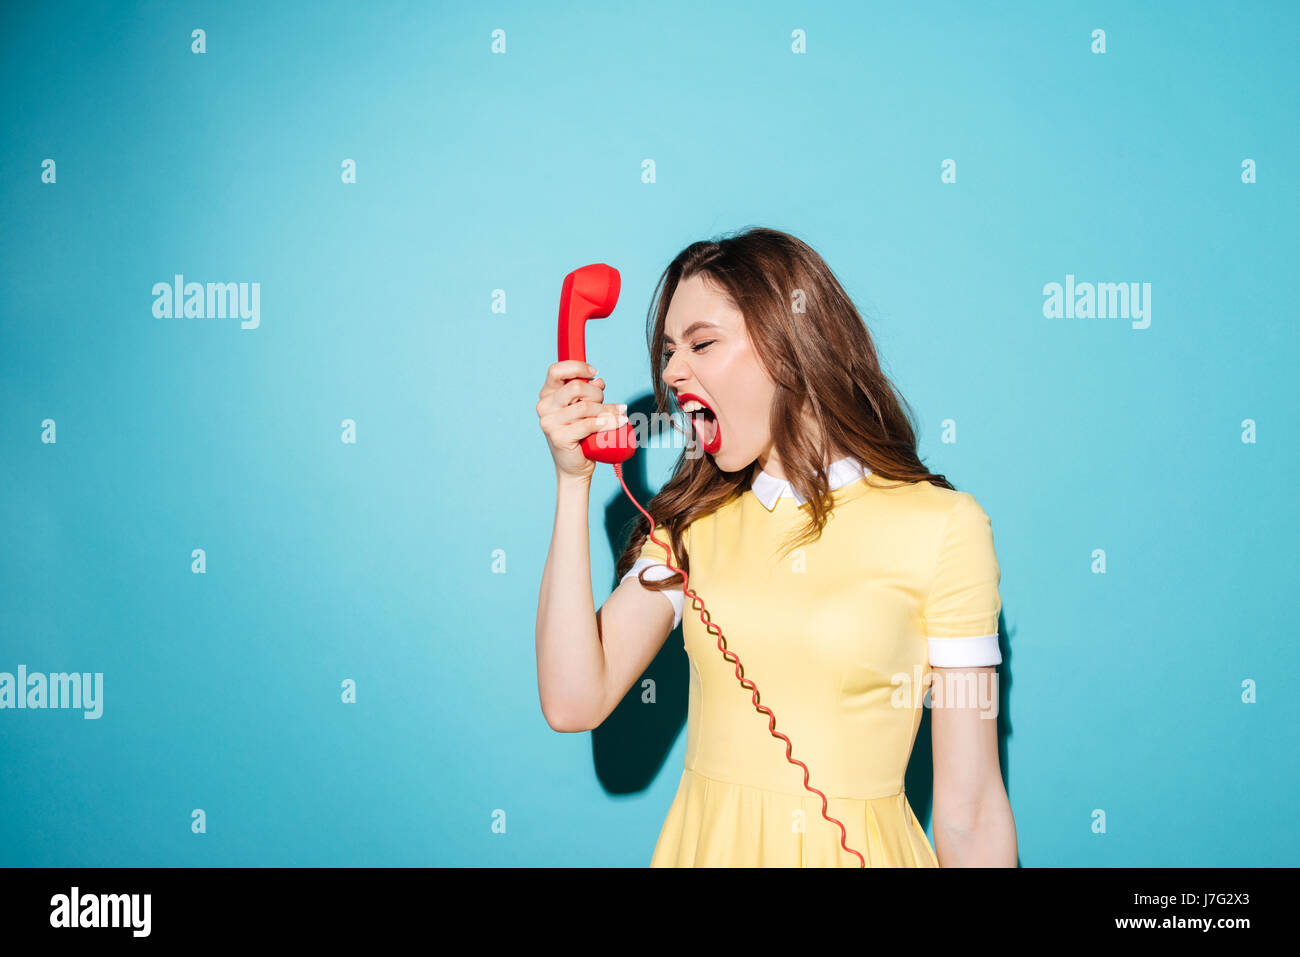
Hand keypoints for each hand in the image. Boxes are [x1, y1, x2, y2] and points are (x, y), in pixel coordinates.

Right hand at [537, 359, 628, 480]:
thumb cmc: (580, 435)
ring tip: (620, 415)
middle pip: (576, 387)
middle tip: (606, 405)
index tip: (594, 373)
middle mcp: (544, 407)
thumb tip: (598, 381)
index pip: (556, 370)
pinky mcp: (559, 437)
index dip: (577, 367)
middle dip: (597, 394)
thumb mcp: (584, 410)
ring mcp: (549, 422)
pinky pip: (588, 424)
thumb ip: (588, 393)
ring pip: (586, 407)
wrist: (575, 466)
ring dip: (607, 411)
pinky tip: (617, 423)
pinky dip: (607, 423)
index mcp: (547, 395)